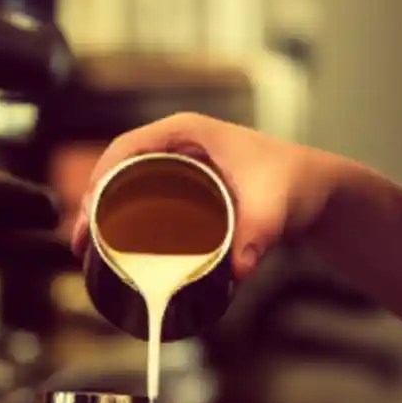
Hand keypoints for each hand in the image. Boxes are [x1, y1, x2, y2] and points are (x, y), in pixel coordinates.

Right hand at [69, 113, 344, 276]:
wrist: (319, 191)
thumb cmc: (297, 182)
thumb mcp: (274, 206)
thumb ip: (258, 235)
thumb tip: (238, 271)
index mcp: (187, 130)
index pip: (126, 148)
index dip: (100, 180)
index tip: (89, 216)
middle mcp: (178, 143)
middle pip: (118, 170)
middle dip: (93, 206)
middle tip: (82, 245)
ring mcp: (180, 165)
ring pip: (127, 187)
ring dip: (104, 216)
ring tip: (89, 253)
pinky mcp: (185, 187)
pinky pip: (143, 198)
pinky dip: (124, 220)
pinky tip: (113, 247)